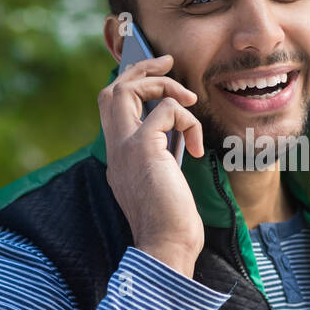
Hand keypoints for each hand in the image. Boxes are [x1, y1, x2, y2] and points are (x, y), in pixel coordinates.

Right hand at [98, 53, 205, 277]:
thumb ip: (161, 157)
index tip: (155, 76)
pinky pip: (167, 110)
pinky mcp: (144, 148)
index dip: (131, 85)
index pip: (112, 108)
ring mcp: (125, 148)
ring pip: (126, 89)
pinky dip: (188, 120)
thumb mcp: (163, 183)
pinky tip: (198, 148)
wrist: (167, 247)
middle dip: (139, 70)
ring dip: (162, 85)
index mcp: (119, 158)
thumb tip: (179, 135)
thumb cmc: (172, 225)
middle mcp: (115, 150)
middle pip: (112, 90)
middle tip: (166, 62)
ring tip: (190, 100)